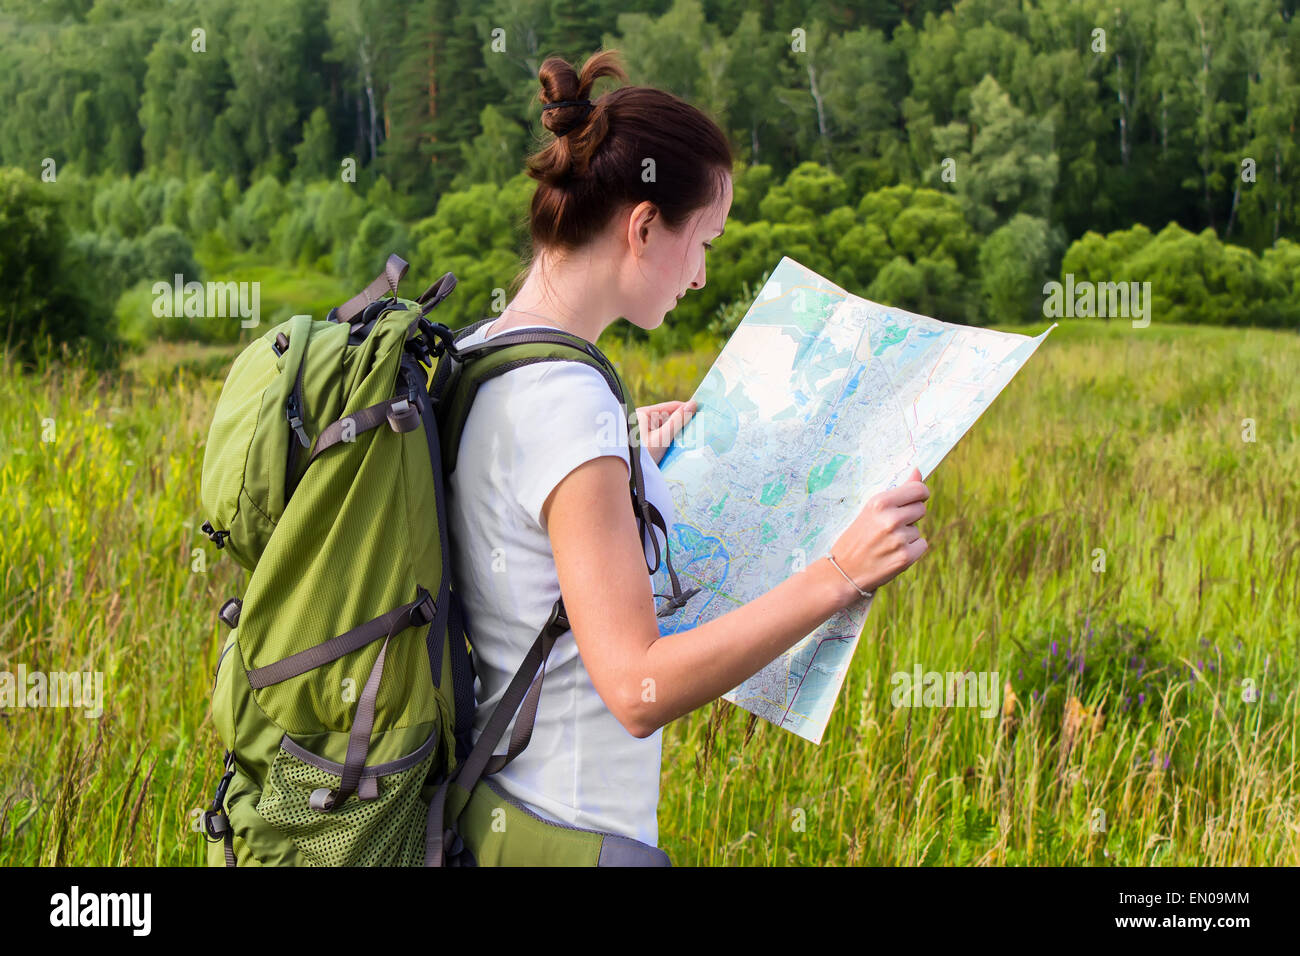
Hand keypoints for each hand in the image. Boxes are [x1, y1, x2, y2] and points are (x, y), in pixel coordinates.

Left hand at [635, 399, 697, 464]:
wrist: (627, 475)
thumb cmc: (642, 456)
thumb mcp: (662, 438)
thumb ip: (678, 421)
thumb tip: (693, 404)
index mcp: (643, 413)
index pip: (670, 406)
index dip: (686, 409)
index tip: (703, 413)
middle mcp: (641, 419)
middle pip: (668, 417)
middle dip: (682, 423)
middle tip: (700, 429)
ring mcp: (642, 430)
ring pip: (665, 427)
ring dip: (677, 433)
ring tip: (693, 438)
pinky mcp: (644, 441)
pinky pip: (661, 436)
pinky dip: (670, 440)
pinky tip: (680, 446)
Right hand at [827, 466, 929, 609]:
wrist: (842, 571)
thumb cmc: (855, 537)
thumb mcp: (870, 510)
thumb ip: (898, 492)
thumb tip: (918, 470)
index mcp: (880, 503)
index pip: (918, 490)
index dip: (919, 494)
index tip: (915, 499)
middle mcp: (891, 519)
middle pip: (921, 509)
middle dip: (910, 516)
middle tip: (890, 526)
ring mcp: (899, 540)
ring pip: (917, 529)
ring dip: (907, 535)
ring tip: (885, 543)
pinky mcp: (905, 558)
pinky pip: (921, 545)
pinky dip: (911, 550)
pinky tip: (893, 553)